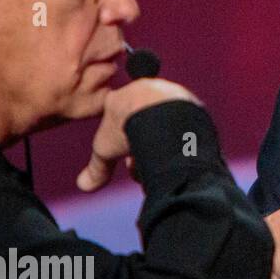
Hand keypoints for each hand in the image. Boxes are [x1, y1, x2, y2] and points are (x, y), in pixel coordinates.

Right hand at [77, 78, 200, 191]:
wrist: (164, 113)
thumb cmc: (129, 126)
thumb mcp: (106, 149)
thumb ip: (97, 167)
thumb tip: (84, 186)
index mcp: (127, 96)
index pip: (122, 123)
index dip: (123, 147)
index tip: (130, 162)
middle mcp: (152, 91)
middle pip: (146, 127)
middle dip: (144, 151)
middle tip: (146, 169)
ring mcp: (174, 96)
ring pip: (167, 128)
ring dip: (163, 149)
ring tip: (163, 168)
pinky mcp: (195, 106)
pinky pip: (187, 128)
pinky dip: (182, 143)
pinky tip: (179, 158)